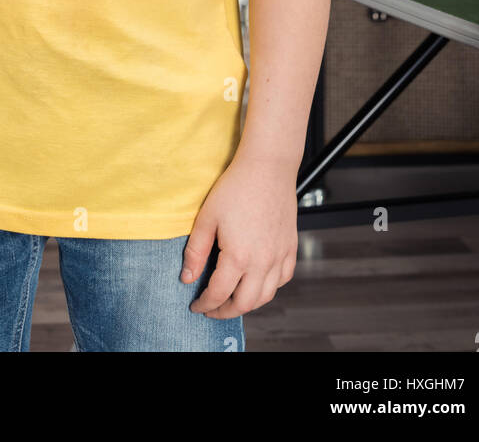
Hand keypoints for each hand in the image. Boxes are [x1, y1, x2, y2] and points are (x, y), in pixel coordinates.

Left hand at [181, 154, 298, 316]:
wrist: (267, 167)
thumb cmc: (236, 187)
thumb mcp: (206, 218)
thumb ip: (196, 251)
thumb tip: (187, 278)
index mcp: (238, 256)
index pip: (219, 293)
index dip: (205, 304)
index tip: (196, 306)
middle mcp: (262, 262)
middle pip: (244, 303)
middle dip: (225, 311)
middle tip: (211, 308)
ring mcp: (279, 256)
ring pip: (265, 296)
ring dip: (247, 304)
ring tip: (232, 299)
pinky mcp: (290, 248)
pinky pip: (282, 279)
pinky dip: (269, 288)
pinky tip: (258, 281)